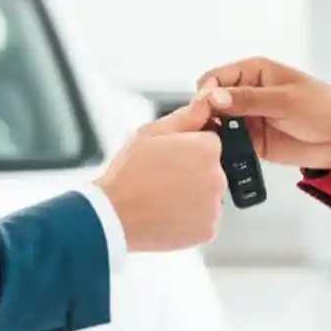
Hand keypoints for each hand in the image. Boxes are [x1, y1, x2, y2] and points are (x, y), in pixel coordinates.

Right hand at [95, 96, 226, 252]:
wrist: (113, 214)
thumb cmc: (129, 173)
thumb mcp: (152, 132)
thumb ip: (187, 116)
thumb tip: (207, 100)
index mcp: (208, 149)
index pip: (210, 142)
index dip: (188, 148)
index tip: (170, 157)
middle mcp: (217, 177)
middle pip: (212, 170)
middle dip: (192, 172)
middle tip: (163, 178)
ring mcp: (214, 206)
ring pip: (208, 195)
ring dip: (193, 195)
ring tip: (163, 197)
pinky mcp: (208, 229)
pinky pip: (204, 219)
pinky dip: (190, 218)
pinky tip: (168, 212)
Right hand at [196, 57, 330, 169]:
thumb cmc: (322, 108)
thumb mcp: (286, 100)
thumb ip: (249, 99)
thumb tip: (213, 98)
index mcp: (252, 72)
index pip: (216, 78)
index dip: (206, 93)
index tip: (205, 110)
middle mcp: (245, 93)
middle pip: (210, 102)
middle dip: (203, 115)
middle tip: (202, 132)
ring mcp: (247, 118)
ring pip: (215, 124)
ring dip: (210, 134)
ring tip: (207, 147)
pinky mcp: (252, 141)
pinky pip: (229, 144)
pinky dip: (222, 149)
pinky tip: (218, 156)